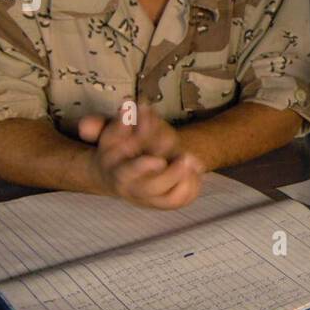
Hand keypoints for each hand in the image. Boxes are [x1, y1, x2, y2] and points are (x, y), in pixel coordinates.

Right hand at [77, 101, 203, 208]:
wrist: (120, 175)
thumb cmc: (118, 151)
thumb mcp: (114, 134)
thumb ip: (121, 122)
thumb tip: (127, 107)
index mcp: (118, 172)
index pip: (129, 173)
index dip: (143, 167)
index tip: (159, 160)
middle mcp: (134, 189)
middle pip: (153, 188)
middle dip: (173, 174)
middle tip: (186, 157)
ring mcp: (151, 199)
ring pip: (172, 199)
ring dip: (187, 181)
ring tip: (192, 161)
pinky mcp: (166, 202)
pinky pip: (185, 199)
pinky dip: (194, 185)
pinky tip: (195, 168)